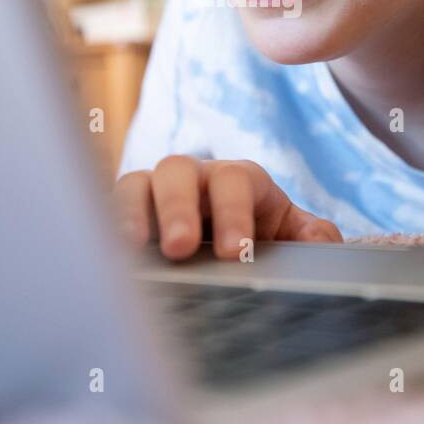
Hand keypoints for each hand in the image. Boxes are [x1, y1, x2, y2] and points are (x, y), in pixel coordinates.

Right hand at [112, 156, 342, 260]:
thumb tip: (320, 241)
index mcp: (239, 179)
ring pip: (135, 184)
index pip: (235, 181)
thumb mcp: (295, 235)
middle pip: (178, 170)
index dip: (234, 213)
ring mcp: (155, 194)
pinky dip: (103, 225)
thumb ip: (313, 237)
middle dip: (178, 207)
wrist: (237, 248)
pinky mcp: (126, 215)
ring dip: (131, 212)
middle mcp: (193, 179)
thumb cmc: (265, 237)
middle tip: (181, 249)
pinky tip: (104, 253)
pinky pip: (107, 210)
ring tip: (130, 247)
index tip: (236, 253)